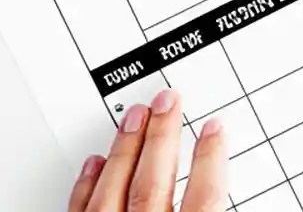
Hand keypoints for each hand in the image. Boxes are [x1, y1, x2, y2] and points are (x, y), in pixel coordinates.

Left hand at [67, 90, 226, 211]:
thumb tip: (220, 199)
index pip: (204, 196)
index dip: (211, 158)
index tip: (213, 129)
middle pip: (153, 181)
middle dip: (162, 136)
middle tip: (168, 102)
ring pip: (113, 189)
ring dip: (125, 149)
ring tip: (134, 117)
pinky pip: (81, 210)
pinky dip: (87, 184)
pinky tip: (95, 164)